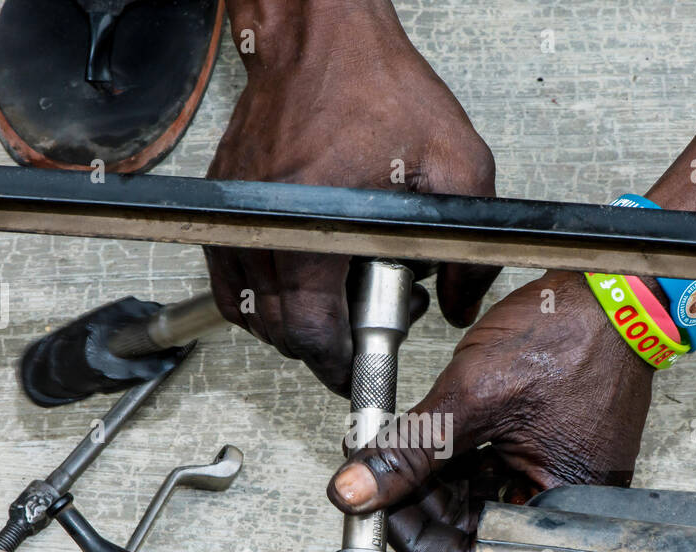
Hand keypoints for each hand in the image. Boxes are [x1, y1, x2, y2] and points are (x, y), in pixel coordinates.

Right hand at [205, 0, 498, 394]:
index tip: (356, 370)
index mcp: (314, 227)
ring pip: (248, 311)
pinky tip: (302, 279)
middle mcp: (264, 227)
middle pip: (277, 330)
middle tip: (363, 323)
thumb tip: (462, 303)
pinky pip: (229, 279)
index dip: (335, 363)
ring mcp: (237, 219)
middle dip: (321, 344)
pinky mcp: (227, 209)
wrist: (318, 38)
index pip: (308, 331)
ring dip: (291, 321)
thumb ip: (469, 245)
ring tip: (338, 295)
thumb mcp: (457, 162)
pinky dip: (262, 295)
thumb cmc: (376, 87)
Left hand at [326, 271, 654, 551]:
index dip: (416, 539)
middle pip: (472, 531)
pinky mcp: (548, 453)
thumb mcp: (471, 397)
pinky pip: (494, 473)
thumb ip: (409, 449)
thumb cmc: (571, 335)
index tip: (377, 507)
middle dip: (419, 504)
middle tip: (377, 474)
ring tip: (397, 448)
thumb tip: (357, 488)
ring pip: (477, 502)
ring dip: (432, 480)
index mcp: (562, 509)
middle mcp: (566, 506)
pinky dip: (457, 460)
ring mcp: (557, 478)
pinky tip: (428, 438)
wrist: (611, 290)